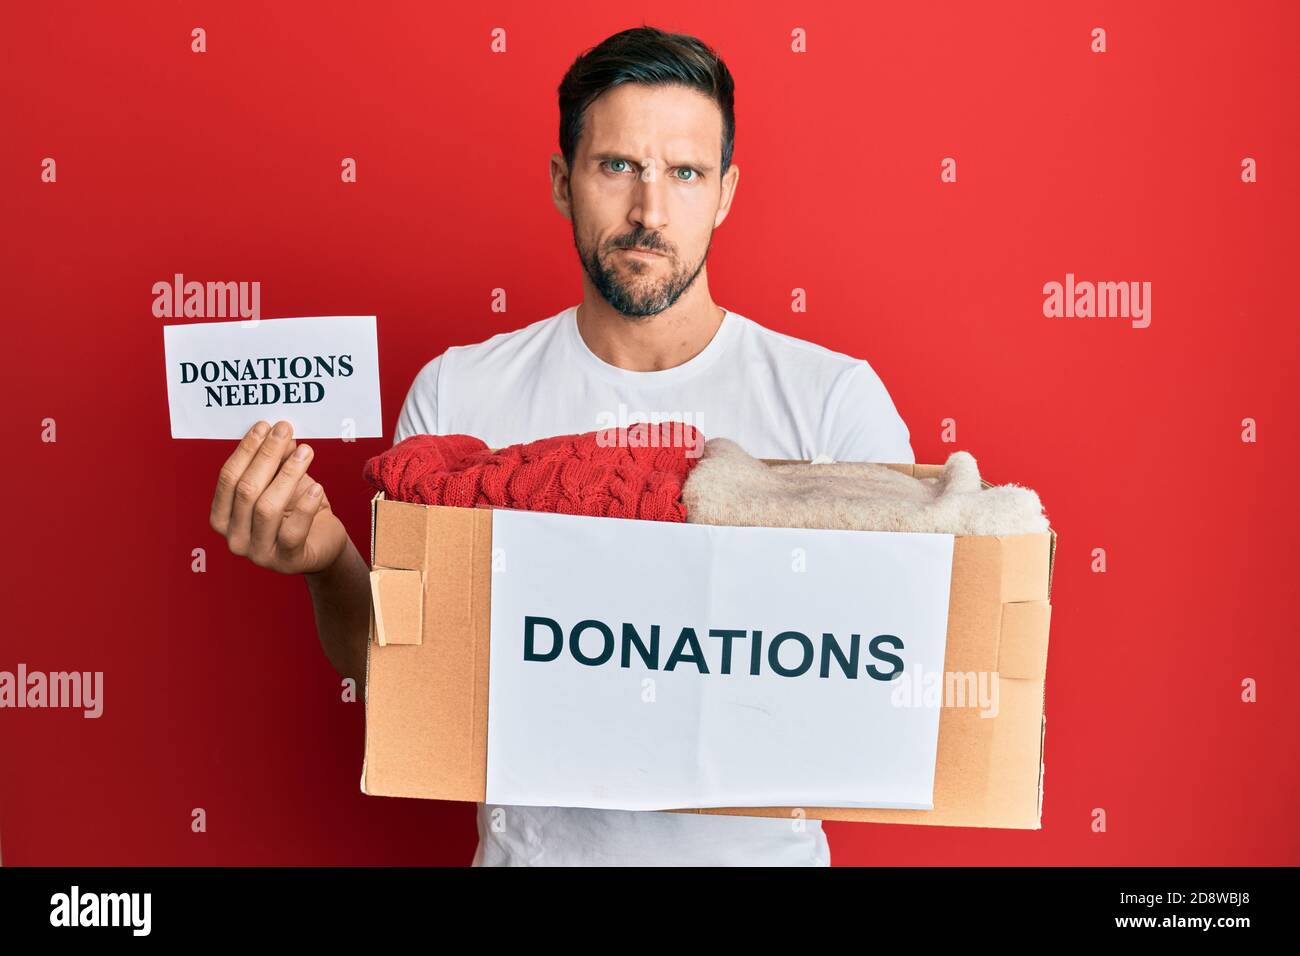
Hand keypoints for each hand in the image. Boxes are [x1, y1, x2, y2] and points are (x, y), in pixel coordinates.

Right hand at [209, 420, 348, 575]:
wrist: (323, 543)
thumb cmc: (297, 510)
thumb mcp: (284, 482)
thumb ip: (277, 462)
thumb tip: (278, 435)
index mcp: (223, 517)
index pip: (228, 478)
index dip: (246, 450)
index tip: (264, 425)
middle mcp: (234, 538)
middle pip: (246, 490)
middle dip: (266, 455)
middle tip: (285, 431)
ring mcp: (258, 554)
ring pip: (267, 508)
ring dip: (287, 475)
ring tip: (306, 452)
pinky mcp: (287, 562)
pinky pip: (292, 532)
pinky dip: (305, 507)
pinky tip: (317, 487)